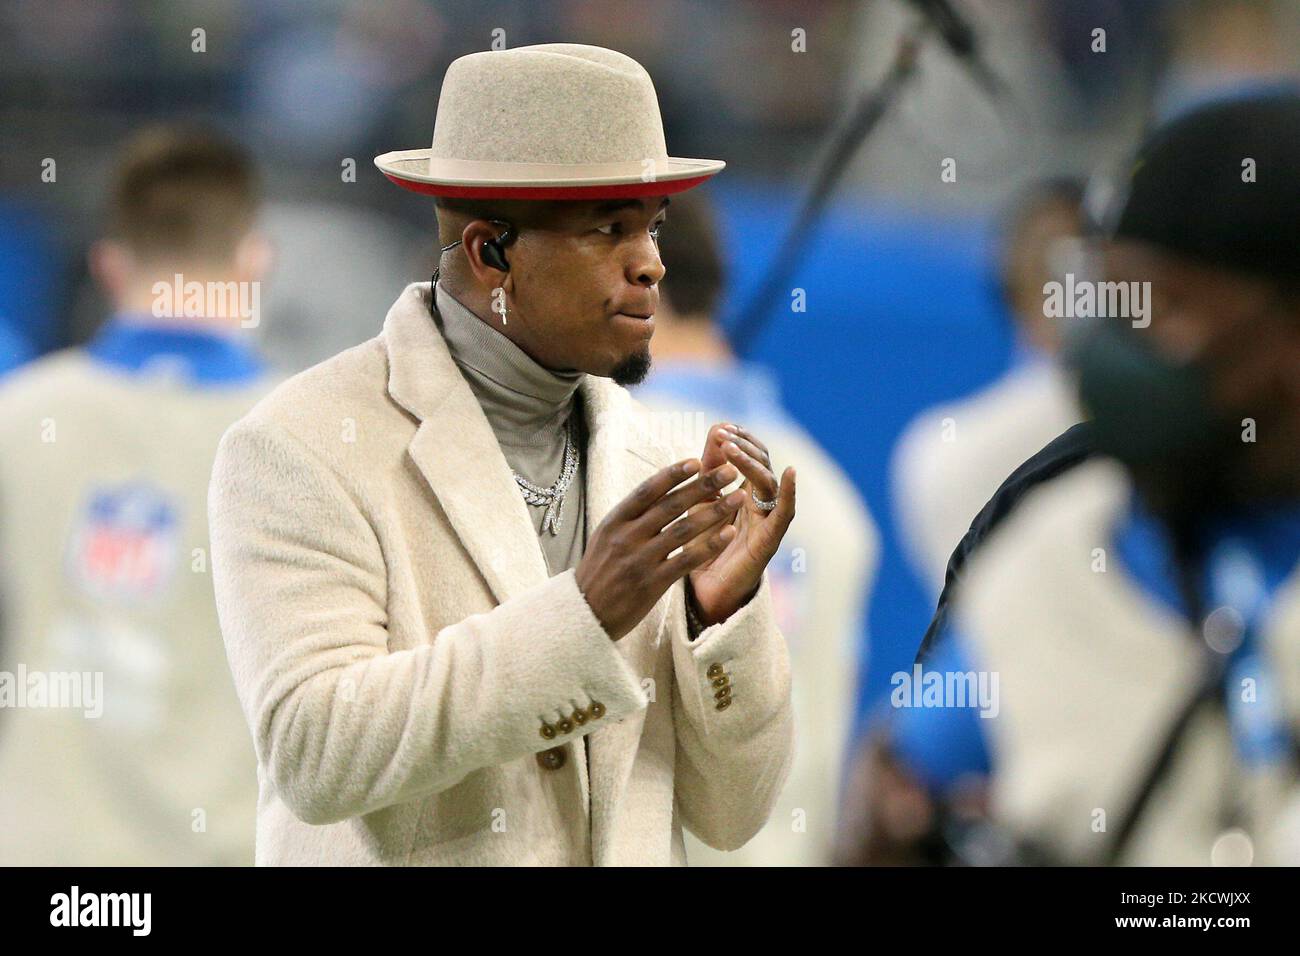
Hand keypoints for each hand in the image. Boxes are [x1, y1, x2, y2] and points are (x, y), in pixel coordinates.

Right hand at [576, 458, 747, 640]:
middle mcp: (626, 537)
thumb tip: (659, 489)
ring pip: (683, 529)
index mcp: (614, 521)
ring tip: (738, 497)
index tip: (697, 460)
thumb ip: (630, 516)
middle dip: (703, 486)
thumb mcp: (606, 537)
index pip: (647, 491)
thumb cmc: (599, 572)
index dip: (673, 474)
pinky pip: (686, 560)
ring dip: (714, 511)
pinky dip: (709, 546)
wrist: (584, 613)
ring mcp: (639, 560)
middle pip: (670, 505)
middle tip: (729, 471)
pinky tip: (729, 534)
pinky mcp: (651, 584)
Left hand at [687, 423, 795, 625]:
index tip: (720, 426)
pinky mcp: (770, 540)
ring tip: (731, 448)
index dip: (738, 439)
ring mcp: (767, 520)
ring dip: (751, 462)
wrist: (703, 592)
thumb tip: (715, 430)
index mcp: (745, 492)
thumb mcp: (701, 501)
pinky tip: (790, 472)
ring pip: (768, 482)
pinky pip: (785, 514)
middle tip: (723, 433)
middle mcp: (761, 503)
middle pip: (761, 464)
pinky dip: (790, 492)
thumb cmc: (703, 547)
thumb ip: (708, 470)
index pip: (749, 456)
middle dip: (743, 445)